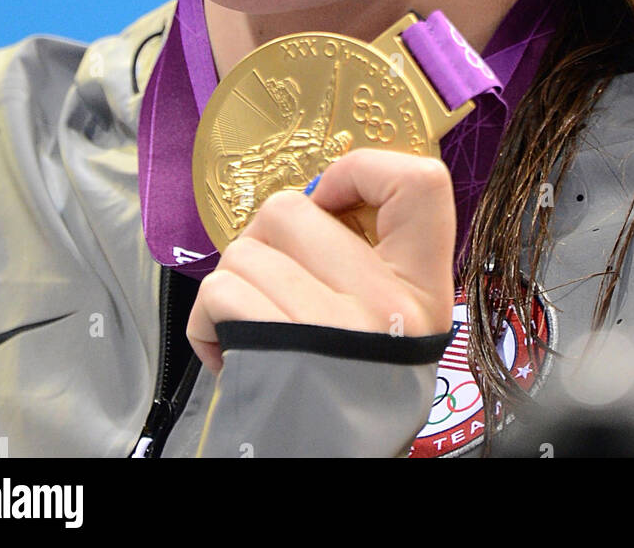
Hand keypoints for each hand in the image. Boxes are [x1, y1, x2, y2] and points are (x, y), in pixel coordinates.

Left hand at [186, 149, 455, 374]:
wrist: (321, 463)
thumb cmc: (347, 388)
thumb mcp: (390, 324)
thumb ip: (371, 258)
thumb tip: (317, 197)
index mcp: (423, 289)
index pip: (421, 182)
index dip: (361, 170)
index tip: (333, 200)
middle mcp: (386, 306)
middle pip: (292, 209)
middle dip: (265, 242)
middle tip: (278, 284)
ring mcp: (331, 328)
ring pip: (245, 249)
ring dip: (235, 284)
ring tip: (258, 327)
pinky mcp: (275, 351)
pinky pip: (219, 291)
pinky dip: (209, 320)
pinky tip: (234, 349)